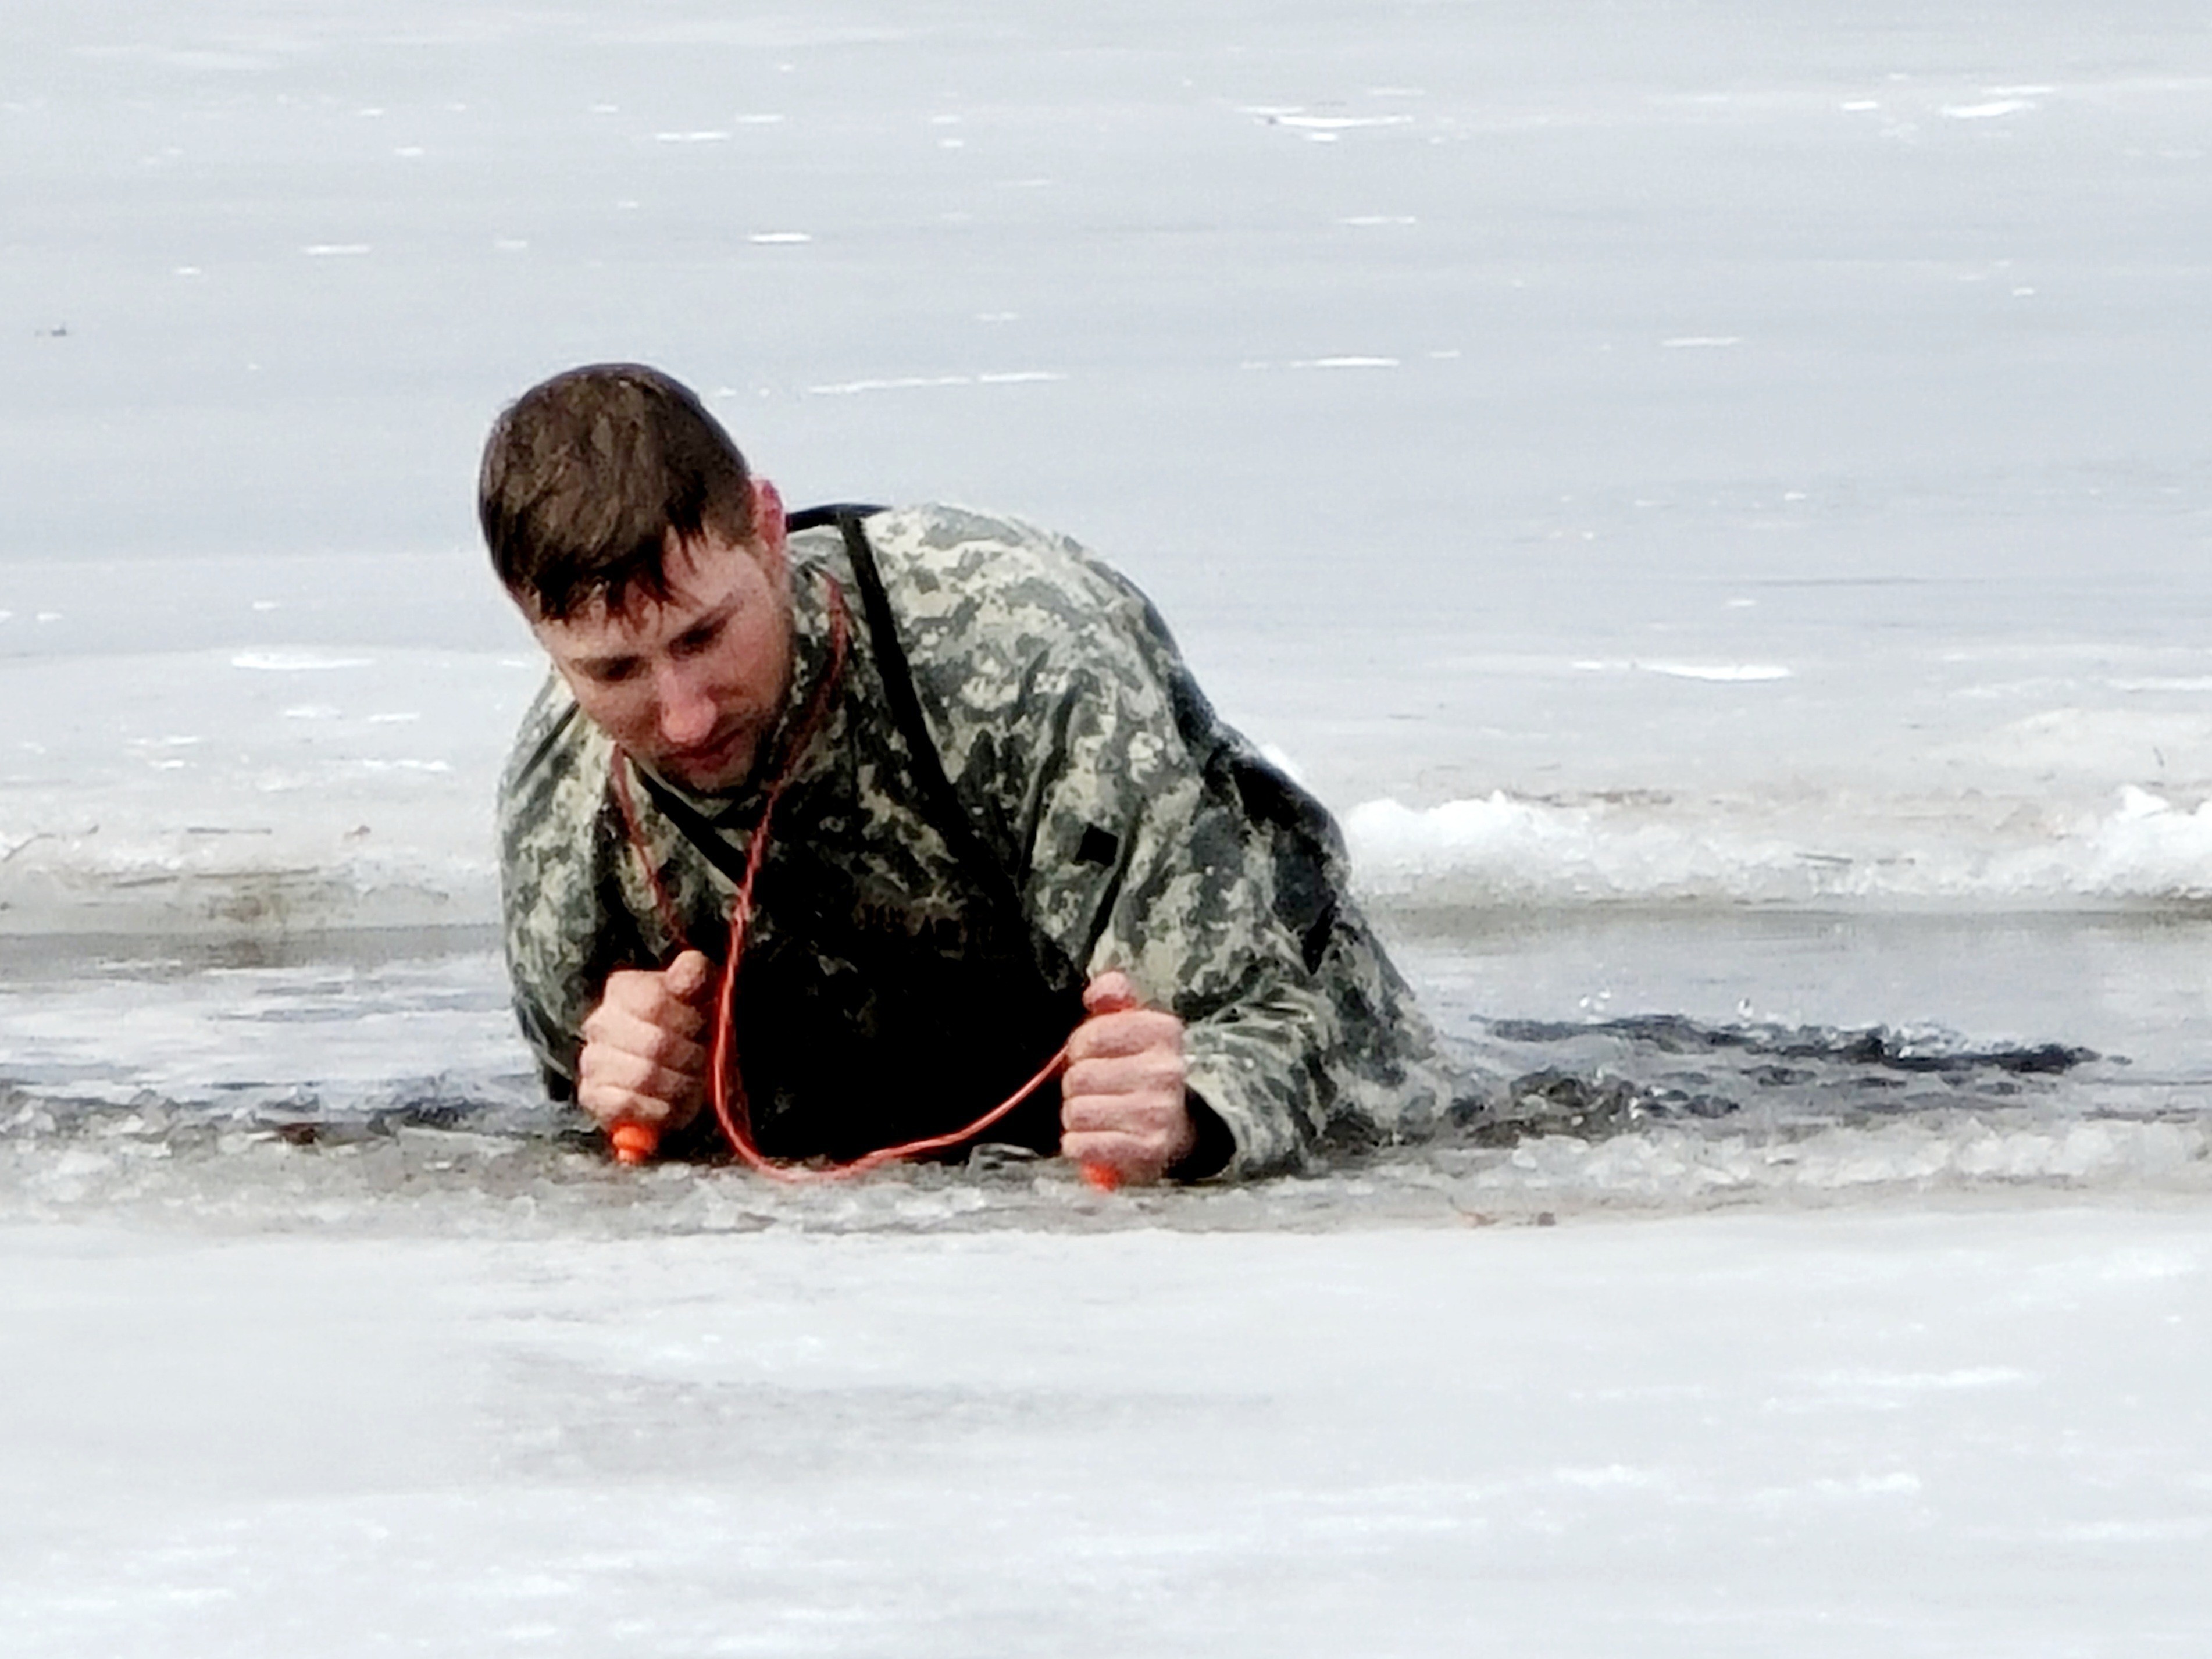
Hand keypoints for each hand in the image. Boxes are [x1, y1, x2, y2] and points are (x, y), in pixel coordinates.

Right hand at [577, 950, 714, 1146]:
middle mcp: (600, 1023)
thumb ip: (696, 978)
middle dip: (691, 1057)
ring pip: (643, 1077)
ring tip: (690, 1082)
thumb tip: (689, 967)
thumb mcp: (701, 997)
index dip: (690, 1020)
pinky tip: (668, 1103)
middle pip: (655, 1044)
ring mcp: (592, 1060)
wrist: (668, 1074)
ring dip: (679, 1085)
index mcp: (624, 989)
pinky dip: (657, 1110)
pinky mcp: (591, 1096)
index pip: (656, 1001)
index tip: (705, 1029)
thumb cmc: (688, 1030)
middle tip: (703, 1061)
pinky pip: (626, 1106)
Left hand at [1060, 971, 1193, 1184]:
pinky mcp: (1149, 1149)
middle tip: (1092, 1090)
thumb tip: (1095, 994)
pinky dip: (1078, 1144)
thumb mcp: (1132, 1023)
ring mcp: (1159, 1112)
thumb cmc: (1141, 1068)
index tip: (1091, 1055)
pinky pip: (1083, 1144)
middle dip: (1076, 1085)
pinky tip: (1091, 1139)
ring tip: (1094, 1114)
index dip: (1080, 1047)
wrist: (1176, 1123)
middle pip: (1080, 1075)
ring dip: (1075, 1116)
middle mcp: (1166, 1070)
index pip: (1091, 1035)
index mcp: (1163, 1032)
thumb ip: (1112, 995)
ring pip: (1077, 1111)